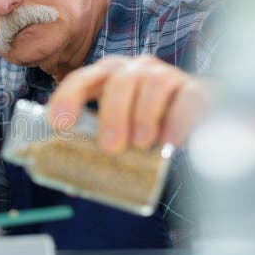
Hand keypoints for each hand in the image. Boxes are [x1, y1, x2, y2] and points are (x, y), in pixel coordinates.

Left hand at [48, 55, 212, 151]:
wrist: (194, 115)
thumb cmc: (146, 123)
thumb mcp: (119, 130)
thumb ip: (99, 146)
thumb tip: (74, 184)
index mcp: (108, 76)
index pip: (82, 79)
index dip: (68, 98)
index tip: (60, 124)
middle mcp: (135, 70)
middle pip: (118, 81)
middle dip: (112, 115)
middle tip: (111, 147)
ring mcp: (166, 75)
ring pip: (152, 84)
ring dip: (144, 116)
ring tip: (142, 144)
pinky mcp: (194, 88)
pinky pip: (187, 97)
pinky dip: (177, 120)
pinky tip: (169, 142)